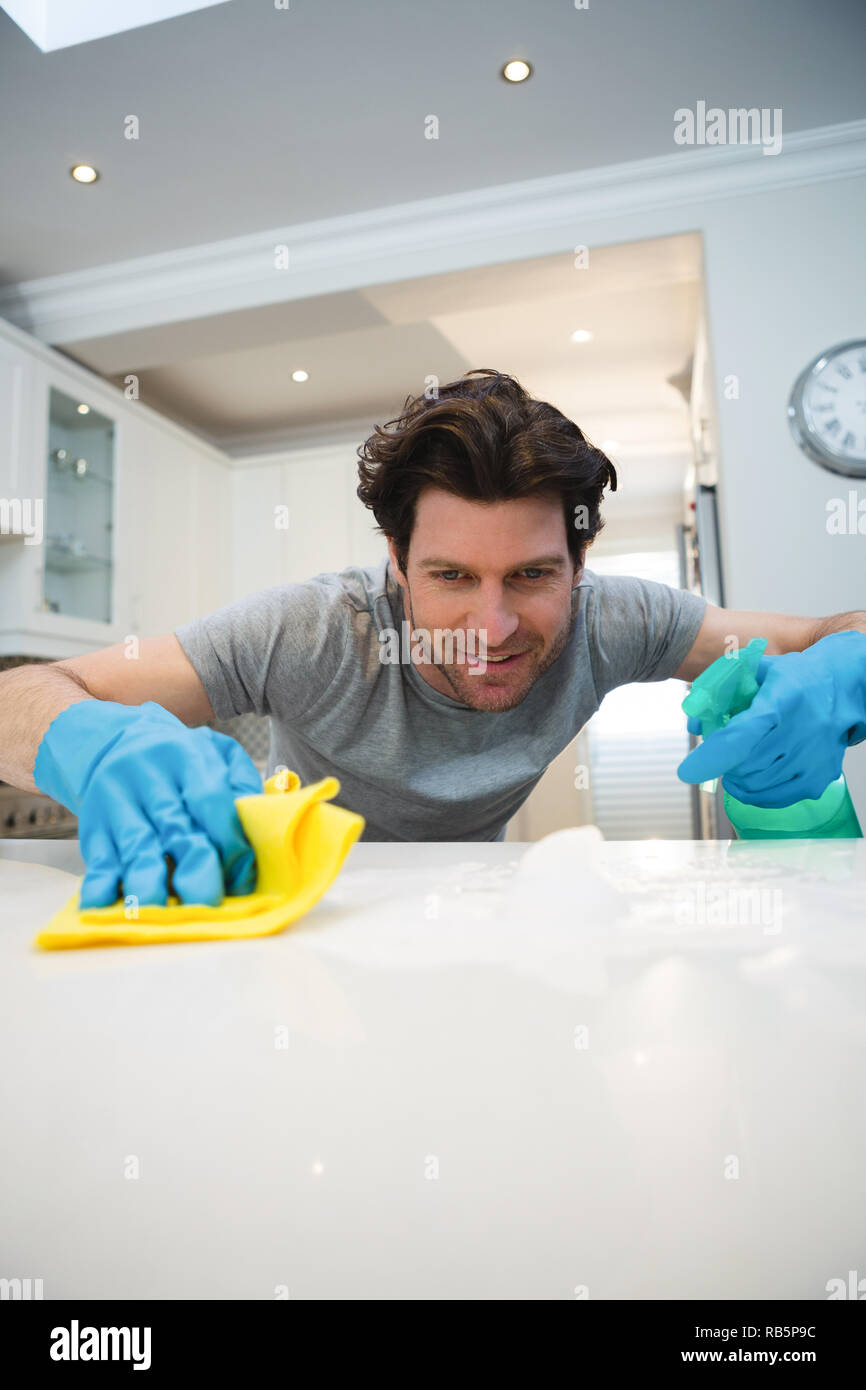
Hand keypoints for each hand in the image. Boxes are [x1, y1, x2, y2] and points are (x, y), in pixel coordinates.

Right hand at [34, 700, 261, 907]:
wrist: (114, 744)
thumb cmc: (180, 759)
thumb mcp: (216, 753)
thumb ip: (241, 783)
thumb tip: (260, 825)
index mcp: (185, 755)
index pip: (210, 800)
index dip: (229, 842)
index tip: (243, 878)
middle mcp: (148, 777)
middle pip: (175, 828)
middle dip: (195, 869)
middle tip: (209, 903)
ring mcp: (116, 802)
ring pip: (136, 848)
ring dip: (150, 885)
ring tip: (164, 914)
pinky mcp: (94, 829)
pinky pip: (99, 862)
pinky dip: (103, 888)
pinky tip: (111, 908)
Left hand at [677, 631, 865, 807]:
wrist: (845, 687)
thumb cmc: (799, 677)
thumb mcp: (762, 668)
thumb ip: (725, 683)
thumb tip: (695, 705)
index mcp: (782, 699)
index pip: (744, 734)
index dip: (715, 755)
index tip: (689, 771)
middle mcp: (801, 730)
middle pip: (746, 765)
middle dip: (723, 764)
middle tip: (719, 756)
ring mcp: (811, 757)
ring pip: (758, 784)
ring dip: (737, 779)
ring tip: (736, 765)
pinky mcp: (818, 777)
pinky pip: (777, 797)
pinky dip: (756, 794)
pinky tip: (749, 782)